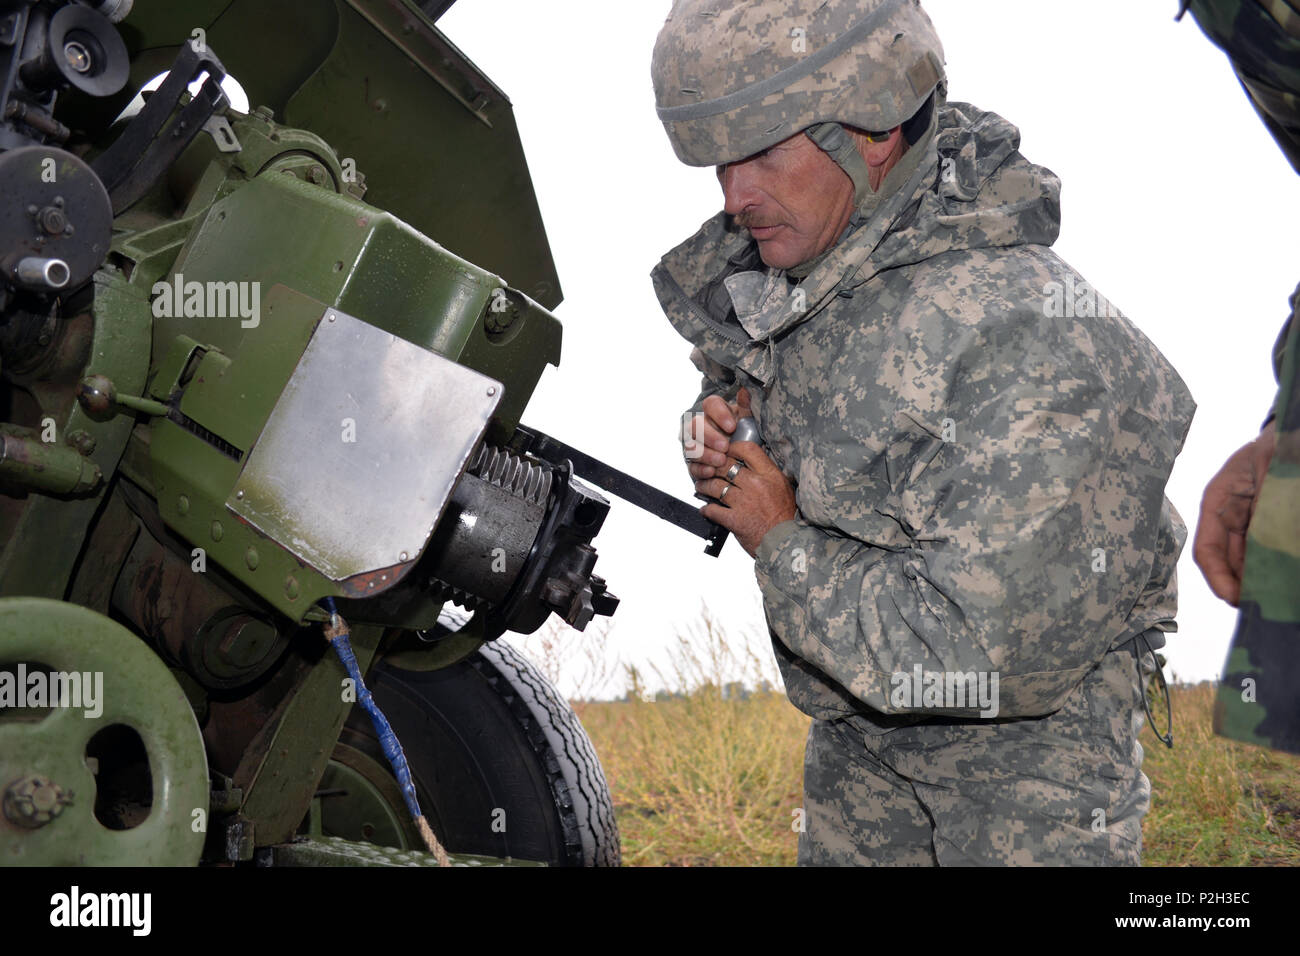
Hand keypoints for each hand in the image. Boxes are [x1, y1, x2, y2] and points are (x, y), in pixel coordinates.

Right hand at [683, 387, 753, 481]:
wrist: (743, 460)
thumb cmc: (745, 437)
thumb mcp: (749, 423)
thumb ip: (746, 408)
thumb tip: (744, 390)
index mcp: (714, 411)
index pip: (710, 404)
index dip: (719, 414)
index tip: (732, 426)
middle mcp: (700, 425)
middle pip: (695, 425)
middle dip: (709, 436)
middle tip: (725, 446)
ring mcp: (693, 444)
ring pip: (690, 445)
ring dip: (705, 453)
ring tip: (721, 461)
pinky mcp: (693, 463)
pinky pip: (691, 465)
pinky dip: (701, 469)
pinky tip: (711, 472)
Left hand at [697, 437, 796, 556]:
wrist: (786, 543)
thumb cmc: (786, 517)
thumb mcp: (783, 488)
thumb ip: (767, 474)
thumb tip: (751, 463)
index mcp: (770, 475)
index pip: (746, 449)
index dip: (731, 448)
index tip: (725, 452)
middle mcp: (756, 484)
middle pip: (725, 465)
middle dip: (712, 466)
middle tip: (707, 469)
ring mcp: (744, 502)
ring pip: (715, 485)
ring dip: (704, 486)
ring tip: (701, 487)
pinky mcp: (734, 519)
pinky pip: (712, 510)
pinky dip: (706, 509)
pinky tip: (705, 509)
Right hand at [1193, 421, 1276, 605]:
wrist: (1296, 431)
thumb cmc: (1281, 443)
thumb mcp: (1271, 469)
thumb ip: (1266, 506)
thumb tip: (1266, 541)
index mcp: (1217, 501)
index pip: (1207, 549)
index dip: (1218, 578)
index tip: (1236, 598)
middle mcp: (1228, 516)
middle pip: (1226, 562)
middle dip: (1241, 587)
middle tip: (1262, 606)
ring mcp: (1248, 521)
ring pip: (1246, 562)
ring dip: (1257, 580)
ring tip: (1274, 597)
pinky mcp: (1267, 525)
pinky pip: (1264, 552)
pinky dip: (1271, 568)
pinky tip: (1282, 577)